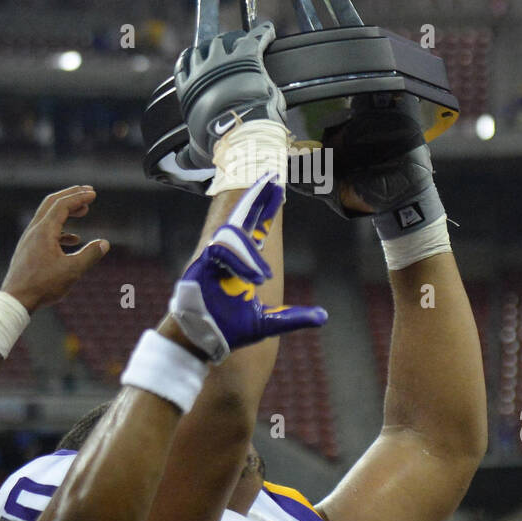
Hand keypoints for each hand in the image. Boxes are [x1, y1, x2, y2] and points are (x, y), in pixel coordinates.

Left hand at [1, 186, 109, 313]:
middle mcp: (34, 230)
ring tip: (83, 212)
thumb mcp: (72, 271)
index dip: (79, 197)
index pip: (62, 205)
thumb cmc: (42, 286)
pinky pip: (46, 231)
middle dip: (71, 195)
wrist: (16, 300)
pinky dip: (61, 228)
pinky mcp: (28, 249)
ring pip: (48, 216)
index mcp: (44, 231)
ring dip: (66, 211)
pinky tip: (73, 239)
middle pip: (52, 203)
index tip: (93, 194)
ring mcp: (29, 239)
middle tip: (88, 191)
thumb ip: (90, 255)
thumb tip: (104, 243)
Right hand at [168, 175, 326, 362]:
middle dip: (257, 197)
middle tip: (273, 177)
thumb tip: (323, 316)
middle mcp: (227, 256)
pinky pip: (220, 251)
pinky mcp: (198, 267)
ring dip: (251, 255)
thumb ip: (293, 318)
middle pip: (241, 218)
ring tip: (263, 279)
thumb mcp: (267, 323)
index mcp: (242, 264)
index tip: (277, 189)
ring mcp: (211, 260)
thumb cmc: (228, 331)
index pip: (256, 228)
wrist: (202, 343)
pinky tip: (252, 279)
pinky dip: (239, 261)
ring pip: (233, 238)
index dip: (266, 209)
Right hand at [174, 21, 285, 166]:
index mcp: (189, 89)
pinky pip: (256, 36)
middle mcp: (203, 70)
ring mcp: (225, 60)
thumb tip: (180, 161)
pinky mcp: (248, 55)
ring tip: (244, 41)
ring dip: (235, 40)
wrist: (239, 132)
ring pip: (228, 39)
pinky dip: (263, 32)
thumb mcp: (198, 152)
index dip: (192, 59)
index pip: (184, 65)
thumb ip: (189, 155)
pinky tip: (269, 30)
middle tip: (226, 50)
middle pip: (206, 48)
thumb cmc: (218, 143)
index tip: (197, 57)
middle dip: (215, 48)